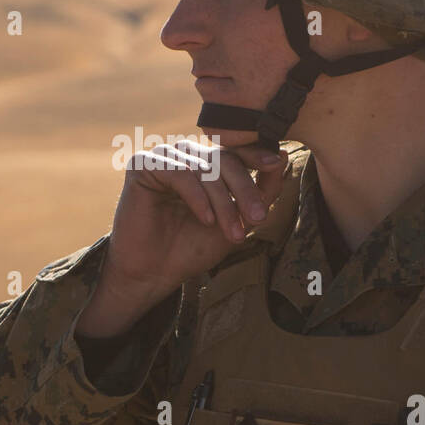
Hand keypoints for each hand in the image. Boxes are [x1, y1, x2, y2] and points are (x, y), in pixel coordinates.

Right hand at [76, 140, 287, 337]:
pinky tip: (205, 220)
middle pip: (224, 159)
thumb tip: (282, 157)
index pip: (235, 151)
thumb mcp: (237, 220)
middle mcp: (183, 154)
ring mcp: (162, 157)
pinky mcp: (142, 165)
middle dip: (244, 190)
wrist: (153, 274)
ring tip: (232, 233)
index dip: (256, 155)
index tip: (276, 164)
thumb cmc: (192, 248)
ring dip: (223, 202)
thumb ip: (260, 191)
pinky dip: (197, 197)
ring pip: (204, 167)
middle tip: (258, 218)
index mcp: (204, 162)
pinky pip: (179, 172)